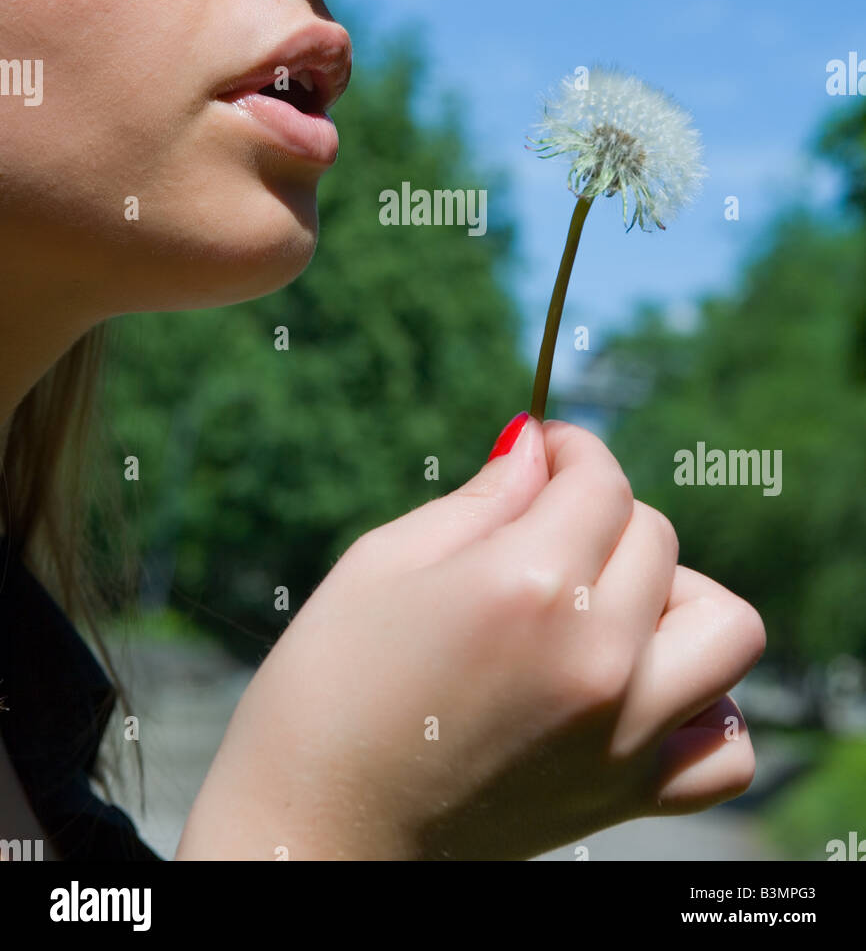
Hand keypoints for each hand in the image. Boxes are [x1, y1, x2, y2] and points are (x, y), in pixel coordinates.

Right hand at [176, 416, 764, 859]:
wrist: (314, 831)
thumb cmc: (327, 688)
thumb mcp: (383, 562)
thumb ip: (481, 499)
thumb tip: (536, 446)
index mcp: (529, 585)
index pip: (602, 481)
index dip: (572, 451)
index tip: (545, 455)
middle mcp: (596, 656)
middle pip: (657, 538)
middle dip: (604, 514)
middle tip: (545, 530)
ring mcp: (623, 733)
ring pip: (724, 626)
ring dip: (676, 596)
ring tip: (608, 605)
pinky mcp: (626, 795)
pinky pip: (724, 746)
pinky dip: (705, 707)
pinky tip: (643, 688)